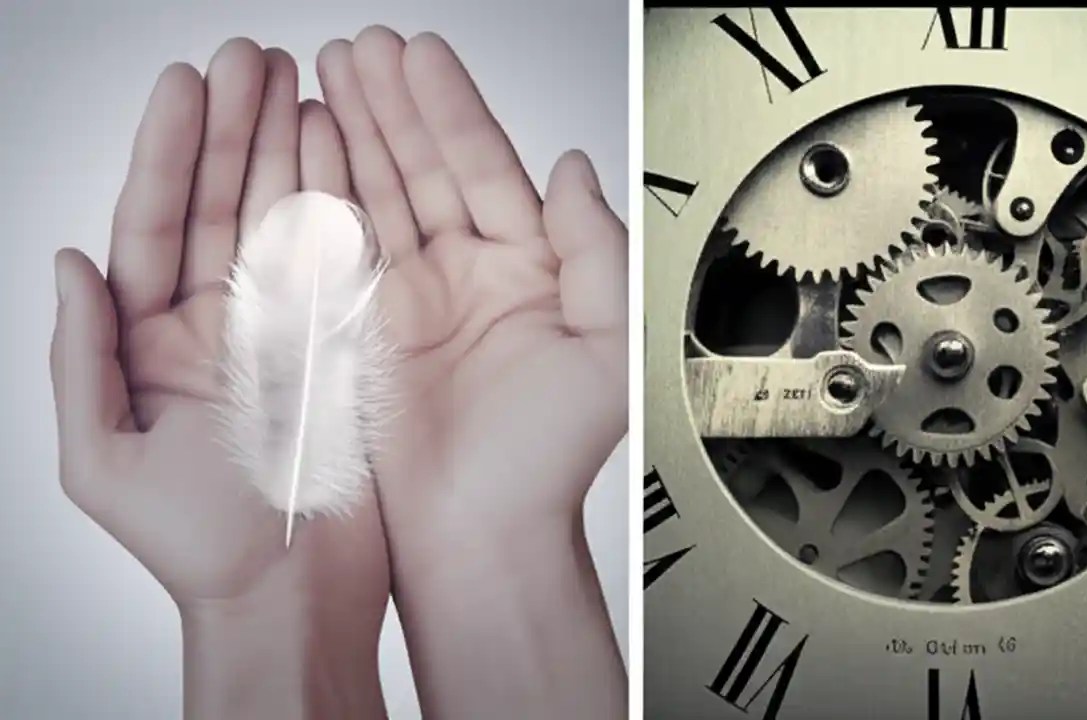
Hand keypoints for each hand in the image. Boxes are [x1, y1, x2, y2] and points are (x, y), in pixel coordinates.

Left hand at [50, 39, 387, 717]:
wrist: (293, 597)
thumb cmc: (201, 546)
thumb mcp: (103, 460)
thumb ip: (82, 357)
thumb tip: (70, 260)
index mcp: (153, 346)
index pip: (156, 226)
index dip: (169, 151)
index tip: (187, 83)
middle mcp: (217, 328)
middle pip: (223, 204)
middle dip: (235, 126)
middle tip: (254, 53)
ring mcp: (286, 331)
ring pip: (286, 220)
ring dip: (291, 148)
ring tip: (303, 78)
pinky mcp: (344, 346)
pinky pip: (342, 261)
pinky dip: (345, 203)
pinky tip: (344, 150)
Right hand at [317, 26, 626, 717]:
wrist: (483, 538)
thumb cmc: (550, 459)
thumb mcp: (607, 345)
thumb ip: (596, 248)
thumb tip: (573, 166)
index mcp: (532, 269)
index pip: (484, 167)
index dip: (451, 108)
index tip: (419, 53)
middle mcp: (470, 275)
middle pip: (423, 166)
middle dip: (390, 103)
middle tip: (357, 44)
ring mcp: (412, 300)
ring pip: (376, 195)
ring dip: (352, 133)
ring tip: (323, 73)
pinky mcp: (363, 333)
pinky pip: (337, 250)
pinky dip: (318, 196)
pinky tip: (304, 146)